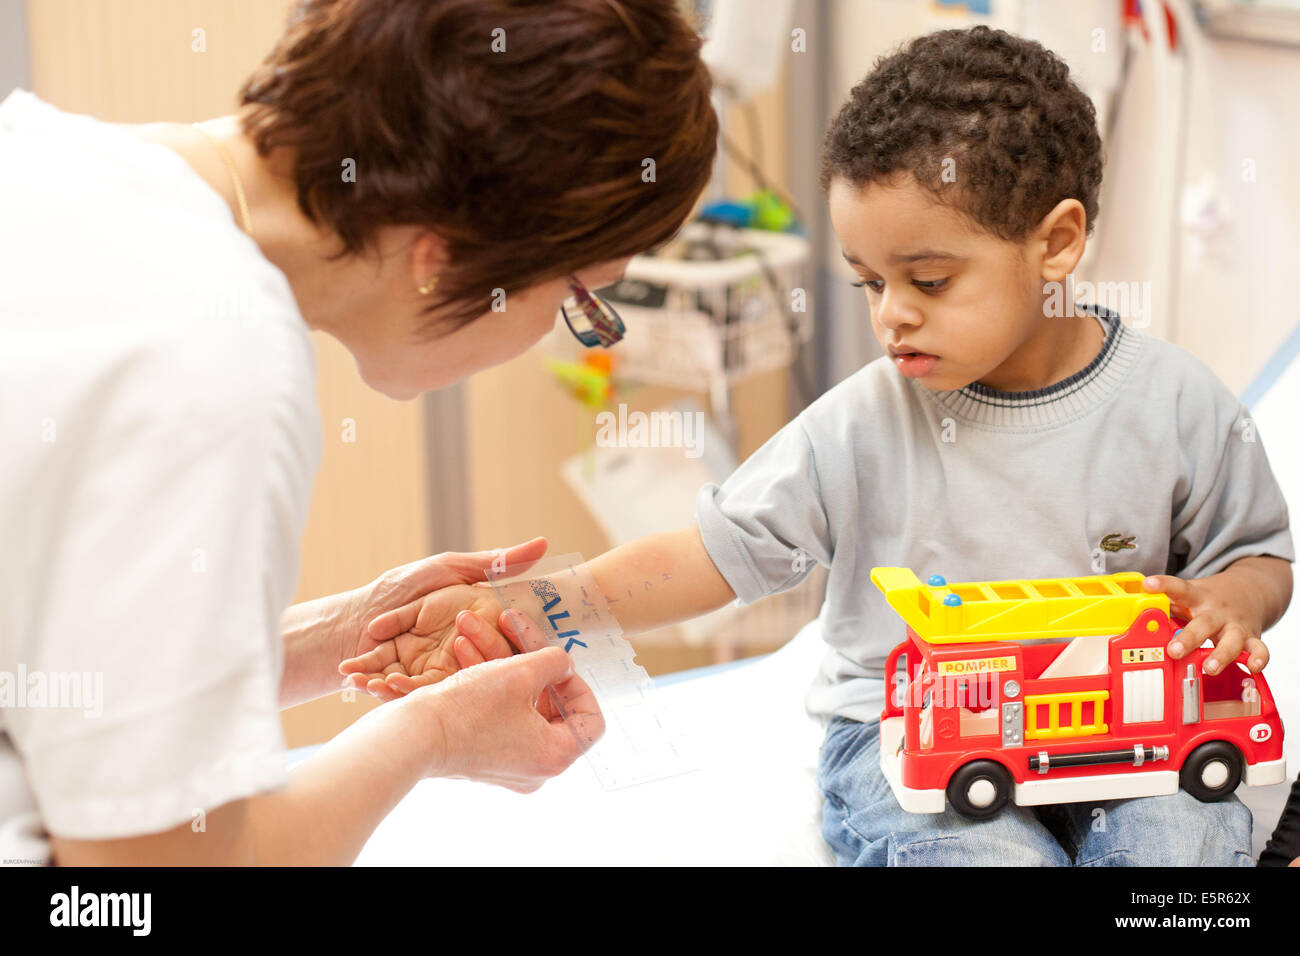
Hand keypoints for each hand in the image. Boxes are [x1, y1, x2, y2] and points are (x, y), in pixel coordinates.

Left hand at [338, 537, 545, 700]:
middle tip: (423, 666)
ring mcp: (426, 676)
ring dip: (401, 686)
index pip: (490, 648)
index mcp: (469, 633)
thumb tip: (545, 542)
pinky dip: (378, 688)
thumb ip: (497, 563)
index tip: (463, 641)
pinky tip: (363, 681)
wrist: (352, 614)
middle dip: (442, 674)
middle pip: (461, 674)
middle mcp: (452, 658)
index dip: (484, 650)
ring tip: (383, 679)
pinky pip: (396, 694)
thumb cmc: (401, 585)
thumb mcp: (450, 568)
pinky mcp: (400, 688)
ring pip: (428, 688)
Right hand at [417, 644, 603, 792]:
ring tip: (475, 626)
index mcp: (555, 757)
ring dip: (499, 659)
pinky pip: (496, 710)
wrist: (408, 736)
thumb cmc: (467, 709)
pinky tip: (465, 647)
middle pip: (550, 704)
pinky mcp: (480, 752)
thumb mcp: (521, 672)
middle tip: (512, 626)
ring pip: (517, 700)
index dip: (577, 683)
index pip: (590, 719)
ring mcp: (506, 761)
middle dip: (527, 658)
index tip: (554, 661)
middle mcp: (534, 767)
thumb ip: (555, 662)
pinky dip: (486, 679)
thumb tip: (564, 666)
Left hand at [1143, 572, 1270, 674]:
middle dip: (1189, 638)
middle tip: (1173, 650)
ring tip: (1209, 668)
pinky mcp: (1252, 636)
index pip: (1179, 588)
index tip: (1148, 584)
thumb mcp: (1188, 597)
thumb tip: (1134, 619)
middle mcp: (1217, 611)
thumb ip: (1167, 607)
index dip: (1163, 585)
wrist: (1250, 590)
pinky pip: (1259, 648)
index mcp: (1197, 598)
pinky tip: (1254, 667)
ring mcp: (1236, 625)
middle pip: (1204, 623)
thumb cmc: (1208, 599)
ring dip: (1221, 655)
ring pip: (1232, 640)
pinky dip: (1259, 658)